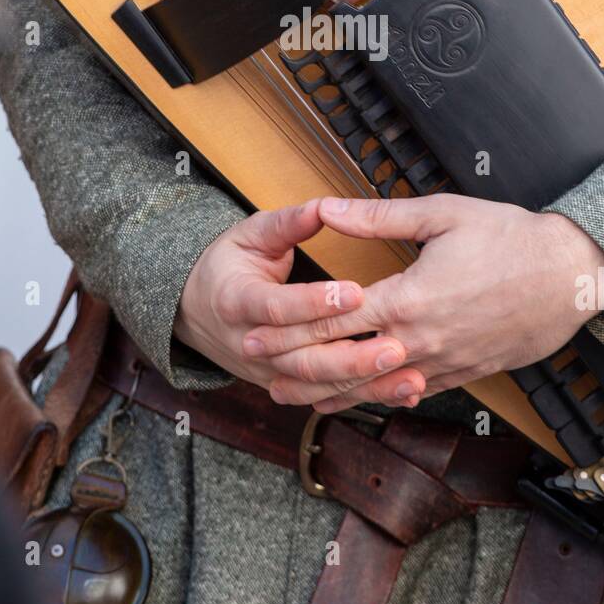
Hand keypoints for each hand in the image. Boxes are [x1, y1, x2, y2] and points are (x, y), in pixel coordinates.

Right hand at [175, 199, 425, 407]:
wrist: (194, 308)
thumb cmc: (229, 264)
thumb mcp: (250, 234)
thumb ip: (288, 223)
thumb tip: (323, 207)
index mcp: (237, 301)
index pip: (277, 308)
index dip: (315, 302)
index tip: (355, 293)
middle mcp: (250, 345)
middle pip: (302, 360)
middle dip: (351, 356)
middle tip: (394, 345)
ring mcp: (268, 371)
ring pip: (318, 386)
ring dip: (365, 384)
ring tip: (409, 376)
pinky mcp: (286, 384)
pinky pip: (326, 395)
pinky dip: (365, 396)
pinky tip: (401, 393)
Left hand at [242, 194, 603, 412]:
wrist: (572, 275)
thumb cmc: (512, 238)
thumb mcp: (442, 215)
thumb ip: (379, 217)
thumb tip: (328, 208)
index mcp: (409, 297)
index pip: (335, 318)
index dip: (289, 328)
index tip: (255, 332)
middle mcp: (421, 339)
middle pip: (345, 361)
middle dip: (297, 366)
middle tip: (256, 371)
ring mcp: (443, 362)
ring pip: (374, 386)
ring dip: (330, 392)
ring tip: (292, 396)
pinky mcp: (465, 374)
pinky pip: (410, 393)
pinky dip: (375, 398)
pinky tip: (355, 402)